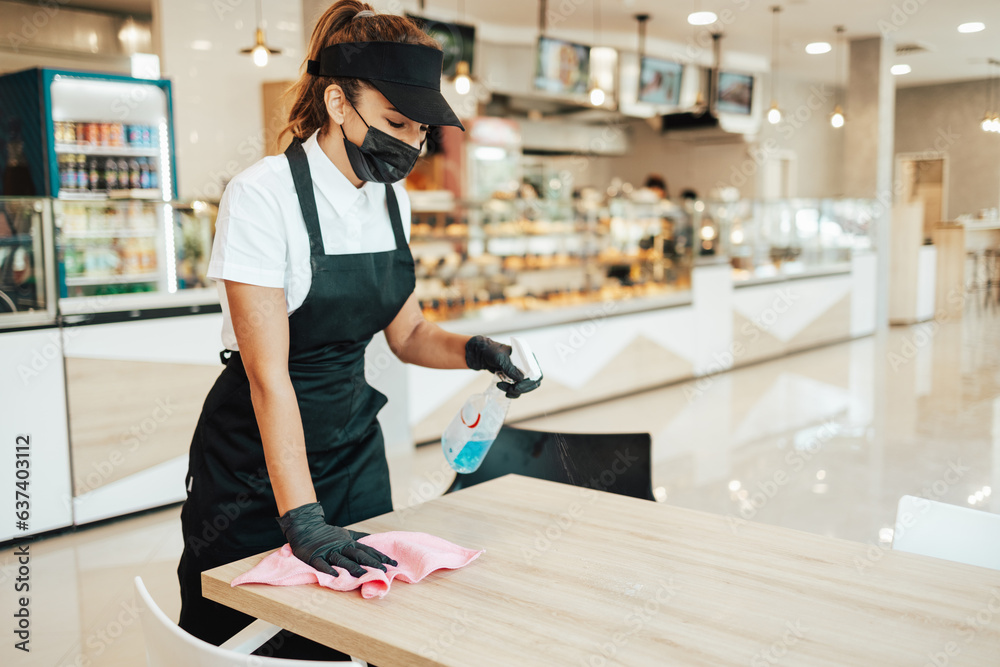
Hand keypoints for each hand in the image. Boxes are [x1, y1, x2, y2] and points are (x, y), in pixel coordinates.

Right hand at [275, 503, 396, 576]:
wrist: (305, 526)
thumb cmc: (327, 533)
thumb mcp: (345, 533)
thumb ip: (359, 537)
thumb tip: (373, 539)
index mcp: (349, 542)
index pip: (367, 550)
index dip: (379, 556)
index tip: (393, 563)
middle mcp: (341, 547)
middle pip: (358, 555)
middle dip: (372, 562)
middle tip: (385, 570)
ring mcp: (327, 552)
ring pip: (342, 560)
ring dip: (353, 567)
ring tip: (364, 574)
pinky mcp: (314, 557)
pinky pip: (321, 564)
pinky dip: (328, 569)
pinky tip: (335, 575)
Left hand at [465, 335, 542, 398]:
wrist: (483, 355)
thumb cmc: (492, 352)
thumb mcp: (500, 358)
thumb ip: (510, 367)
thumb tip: (520, 378)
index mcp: (528, 357)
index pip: (536, 373)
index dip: (529, 382)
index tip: (517, 386)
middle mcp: (527, 366)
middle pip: (532, 383)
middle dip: (520, 389)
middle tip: (509, 389)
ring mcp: (521, 373)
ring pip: (525, 388)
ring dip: (514, 391)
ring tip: (501, 386)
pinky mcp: (515, 379)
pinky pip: (519, 390)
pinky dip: (512, 393)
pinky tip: (503, 390)